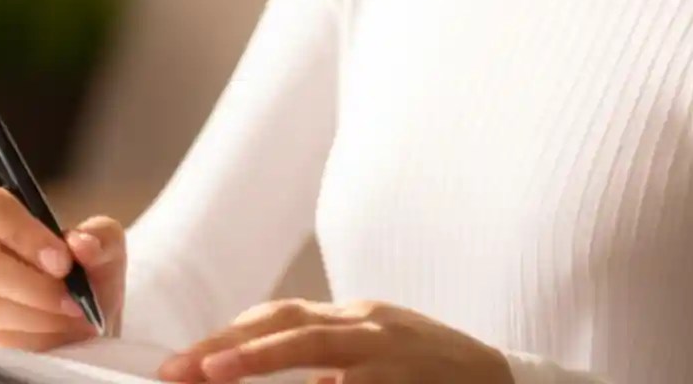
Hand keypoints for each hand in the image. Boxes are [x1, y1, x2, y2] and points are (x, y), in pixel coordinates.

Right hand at [0, 186, 126, 350]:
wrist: (85, 330)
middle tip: (73, 300)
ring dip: (37, 318)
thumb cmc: (88, 280)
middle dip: (33, 286)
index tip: (63, 262)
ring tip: (71, 320)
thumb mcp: (107, 253)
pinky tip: (55, 339)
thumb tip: (81, 244)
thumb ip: (101, 239)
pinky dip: (31, 343)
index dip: (24, 233)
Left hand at [157, 299, 513, 383]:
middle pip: (288, 322)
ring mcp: (395, 350)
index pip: (279, 315)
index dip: (228, 333)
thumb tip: (254, 375)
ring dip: (263, 356)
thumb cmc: (430, 375)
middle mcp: (369, 323)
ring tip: (217, 372)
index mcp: (353, 317)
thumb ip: (322, 364)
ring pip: (319, 346)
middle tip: (181, 368)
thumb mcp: (372, 358)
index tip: (184, 358)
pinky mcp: (418, 378)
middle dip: (230, 343)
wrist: (510, 383)